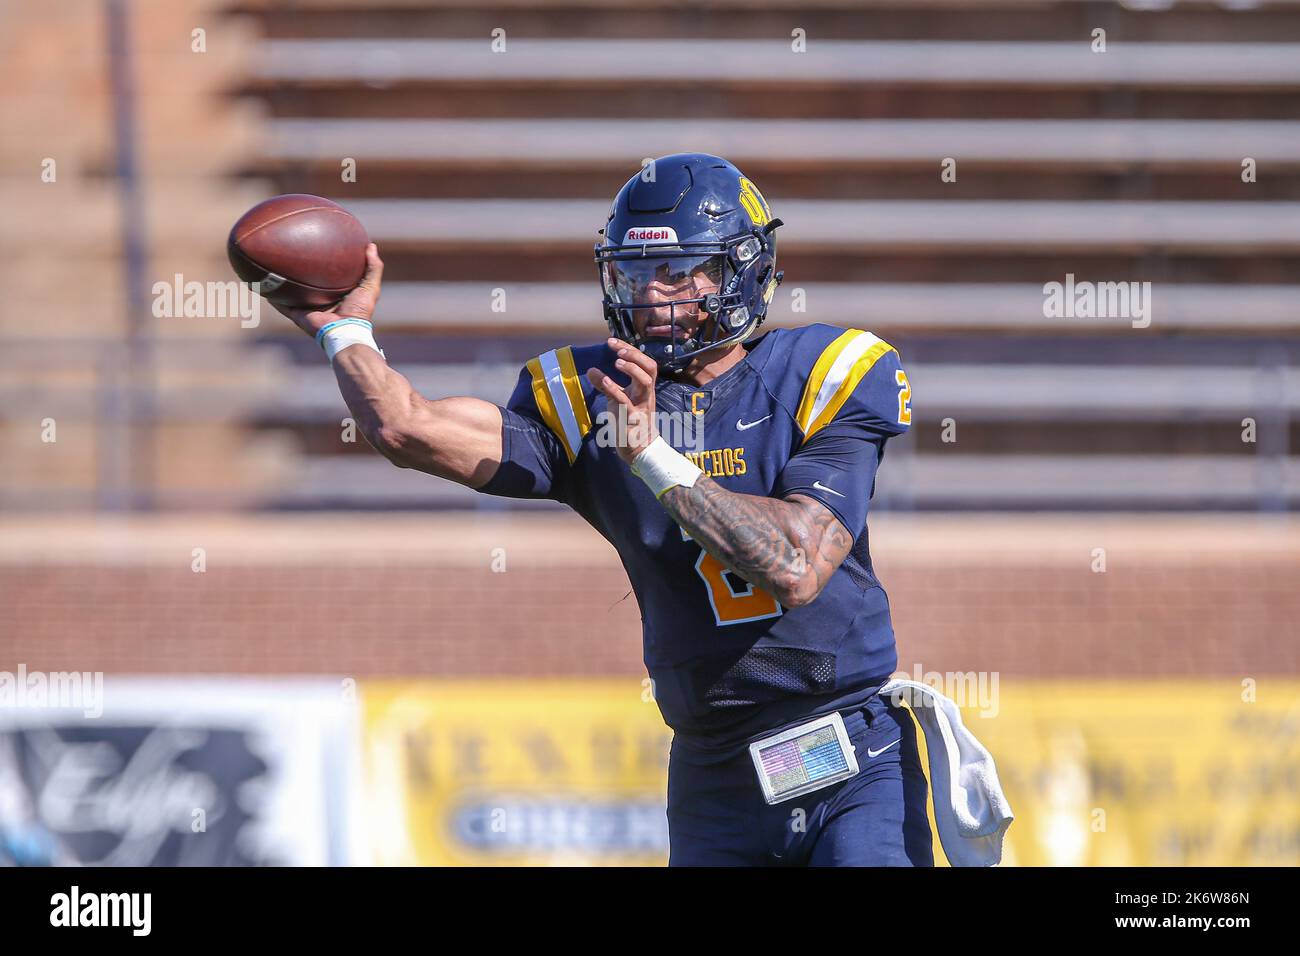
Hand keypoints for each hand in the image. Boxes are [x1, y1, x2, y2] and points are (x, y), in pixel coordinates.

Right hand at [271, 243, 383, 336]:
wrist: (344, 331)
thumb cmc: (359, 312)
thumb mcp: (370, 287)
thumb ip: (373, 267)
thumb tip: (371, 245)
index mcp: (336, 295)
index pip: (328, 277)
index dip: (324, 265)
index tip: (318, 249)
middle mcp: (320, 301)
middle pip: (307, 283)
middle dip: (300, 272)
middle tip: (292, 254)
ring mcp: (307, 308)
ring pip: (291, 293)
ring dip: (282, 282)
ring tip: (271, 266)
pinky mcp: (297, 315)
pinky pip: (281, 304)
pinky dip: (272, 296)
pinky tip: (262, 284)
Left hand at [586, 337, 658, 464]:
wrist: (639, 449)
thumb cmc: (629, 421)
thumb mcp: (617, 399)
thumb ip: (605, 385)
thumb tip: (591, 369)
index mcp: (644, 387)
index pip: (644, 362)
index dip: (630, 349)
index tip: (612, 341)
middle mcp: (646, 394)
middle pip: (650, 367)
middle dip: (635, 355)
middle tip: (618, 350)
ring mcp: (641, 406)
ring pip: (645, 382)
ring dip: (632, 369)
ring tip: (617, 361)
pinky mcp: (632, 419)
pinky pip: (626, 401)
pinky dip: (614, 389)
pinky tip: (604, 380)